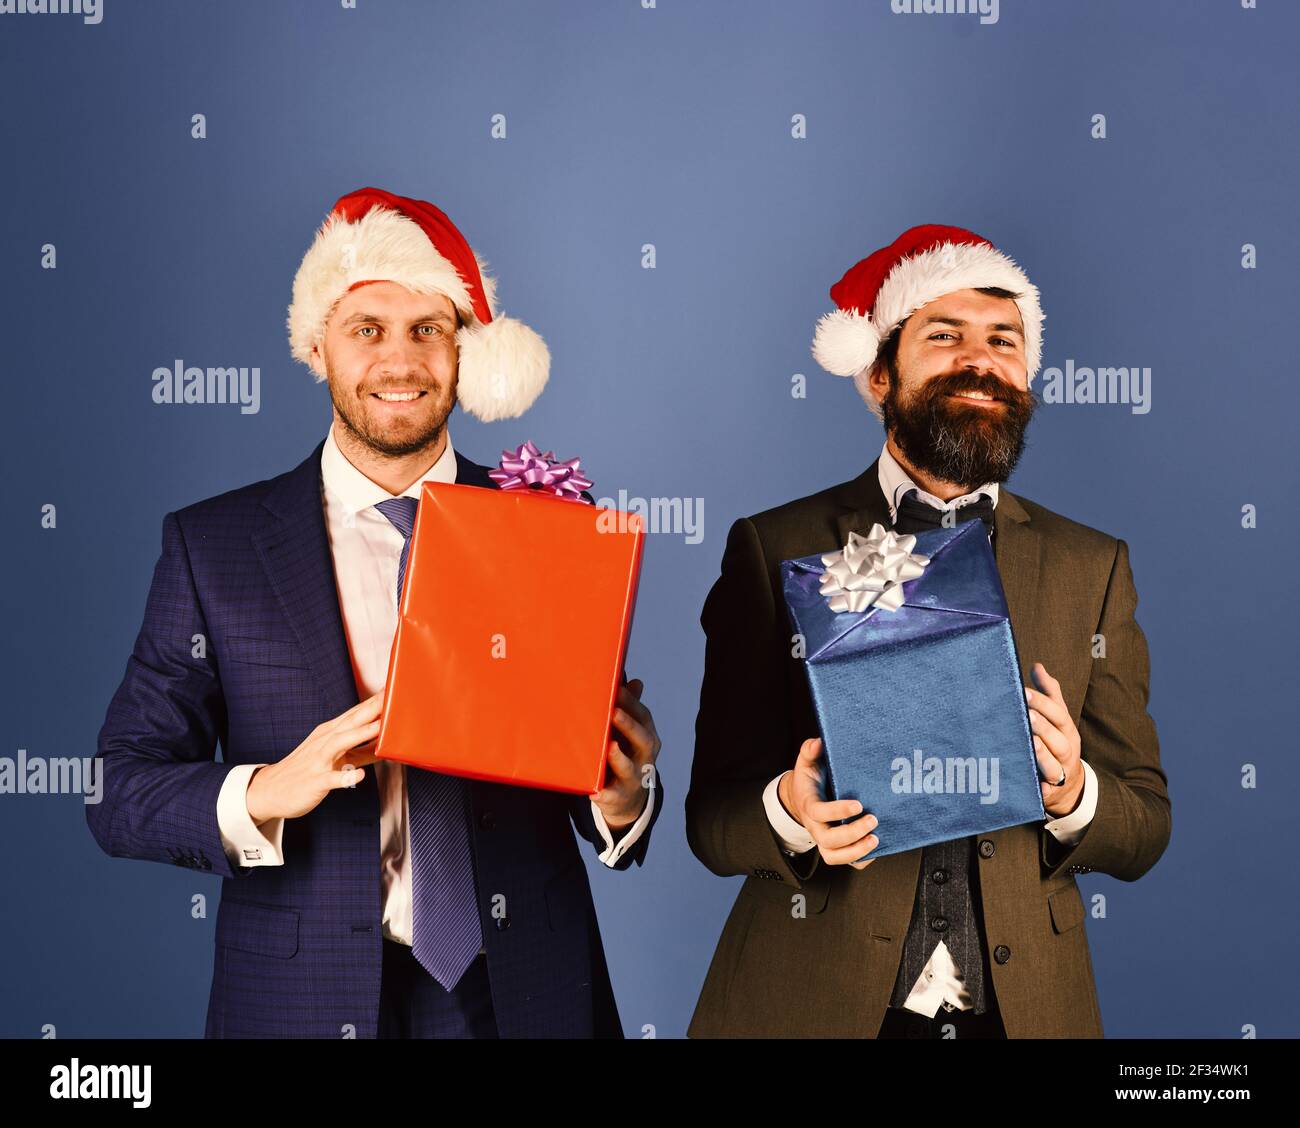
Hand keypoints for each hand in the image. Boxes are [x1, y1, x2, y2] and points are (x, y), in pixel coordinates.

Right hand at [245, 692, 382, 822]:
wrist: (270, 790)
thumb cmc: (308, 770)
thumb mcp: (336, 756)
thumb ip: (362, 750)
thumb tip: (389, 743)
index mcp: (330, 733)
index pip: (355, 713)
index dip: (375, 701)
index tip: (395, 687)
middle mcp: (324, 742)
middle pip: (350, 721)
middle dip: (372, 709)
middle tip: (393, 696)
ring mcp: (318, 760)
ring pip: (340, 743)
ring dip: (360, 734)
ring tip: (381, 727)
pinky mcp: (315, 781)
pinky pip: (331, 779)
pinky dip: (345, 776)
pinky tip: (359, 775)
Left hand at [593, 678, 660, 830]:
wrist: (629, 800)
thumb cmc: (627, 757)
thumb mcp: (631, 734)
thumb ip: (631, 709)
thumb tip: (636, 682)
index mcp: (647, 738)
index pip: (644, 718)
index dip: (633, 703)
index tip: (618, 689)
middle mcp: (644, 757)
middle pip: (643, 740)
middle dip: (629, 726)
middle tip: (614, 712)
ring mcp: (633, 778)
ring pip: (628, 768)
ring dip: (619, 758)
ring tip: (610, 747)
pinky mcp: (618, 797)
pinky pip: (611, 795)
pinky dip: (604, 793)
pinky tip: (594, 790)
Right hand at [777, 737, 878, 869]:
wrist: (801, 799)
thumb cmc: (809, 781)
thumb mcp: (806, 763)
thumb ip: (810, 751)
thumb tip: (818, 742)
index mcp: (809, 805)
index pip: (819, 813)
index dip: (838, 811)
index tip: (858, 804)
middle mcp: (815, 827)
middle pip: (829, 840)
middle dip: (852, 833)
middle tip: (873, 820)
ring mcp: (824, 840)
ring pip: (834, 856)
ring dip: (856, 851)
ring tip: (876, 839)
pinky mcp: (835, 847)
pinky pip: (845, 861)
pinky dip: (860, 860)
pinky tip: (876, 849)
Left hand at [1026, 662, 1084, 816]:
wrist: (1071, 787)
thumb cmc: (1058, 743)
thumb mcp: (1058, 718)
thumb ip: (1048, 693)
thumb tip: (1036, 666)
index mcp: (1066, 730)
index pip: (1058, 714)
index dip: (1041, 703)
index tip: (1022, 692)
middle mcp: (1066, 751)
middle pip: (1057, 739)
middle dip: (1042, 727)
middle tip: (1026, 715)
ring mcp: (1060, 773)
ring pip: (1053, 765)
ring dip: (1042, 755)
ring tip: (1031, 743)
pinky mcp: (1050, 793)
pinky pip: (1046, 793)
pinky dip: (1042, 790)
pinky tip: (1034, 786)